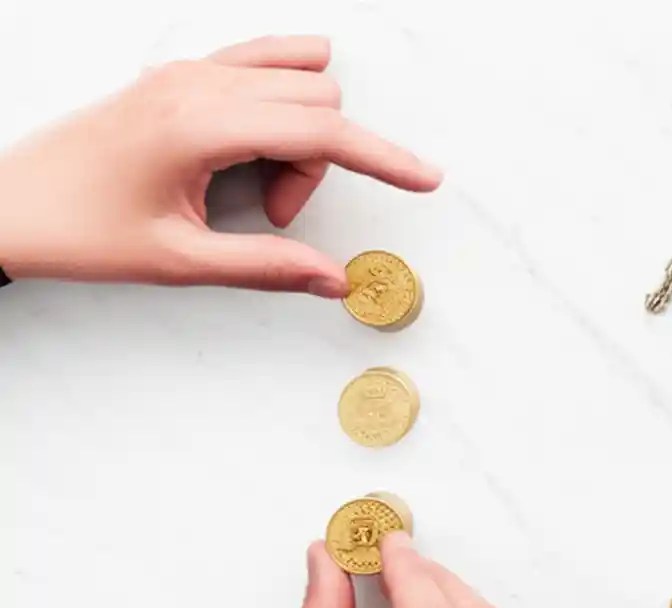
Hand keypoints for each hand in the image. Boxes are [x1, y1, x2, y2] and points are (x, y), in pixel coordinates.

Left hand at [0, 35, 439, 296]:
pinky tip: (279, 122)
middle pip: (313, 101)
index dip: (382, 156)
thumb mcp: (178, 262)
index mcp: (197, 126)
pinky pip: (260, 58)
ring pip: (293, 79)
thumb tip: (335, 279)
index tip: (424, 176)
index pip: (320, 128)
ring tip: (255, 184)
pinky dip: (286, 89)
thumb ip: (267, 269)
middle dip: (315, 163)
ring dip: (298, 131)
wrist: (6, 205)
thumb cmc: (78, 229)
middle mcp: (196, 85)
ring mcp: (186, 72)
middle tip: (270, 213)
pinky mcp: (177, 75)